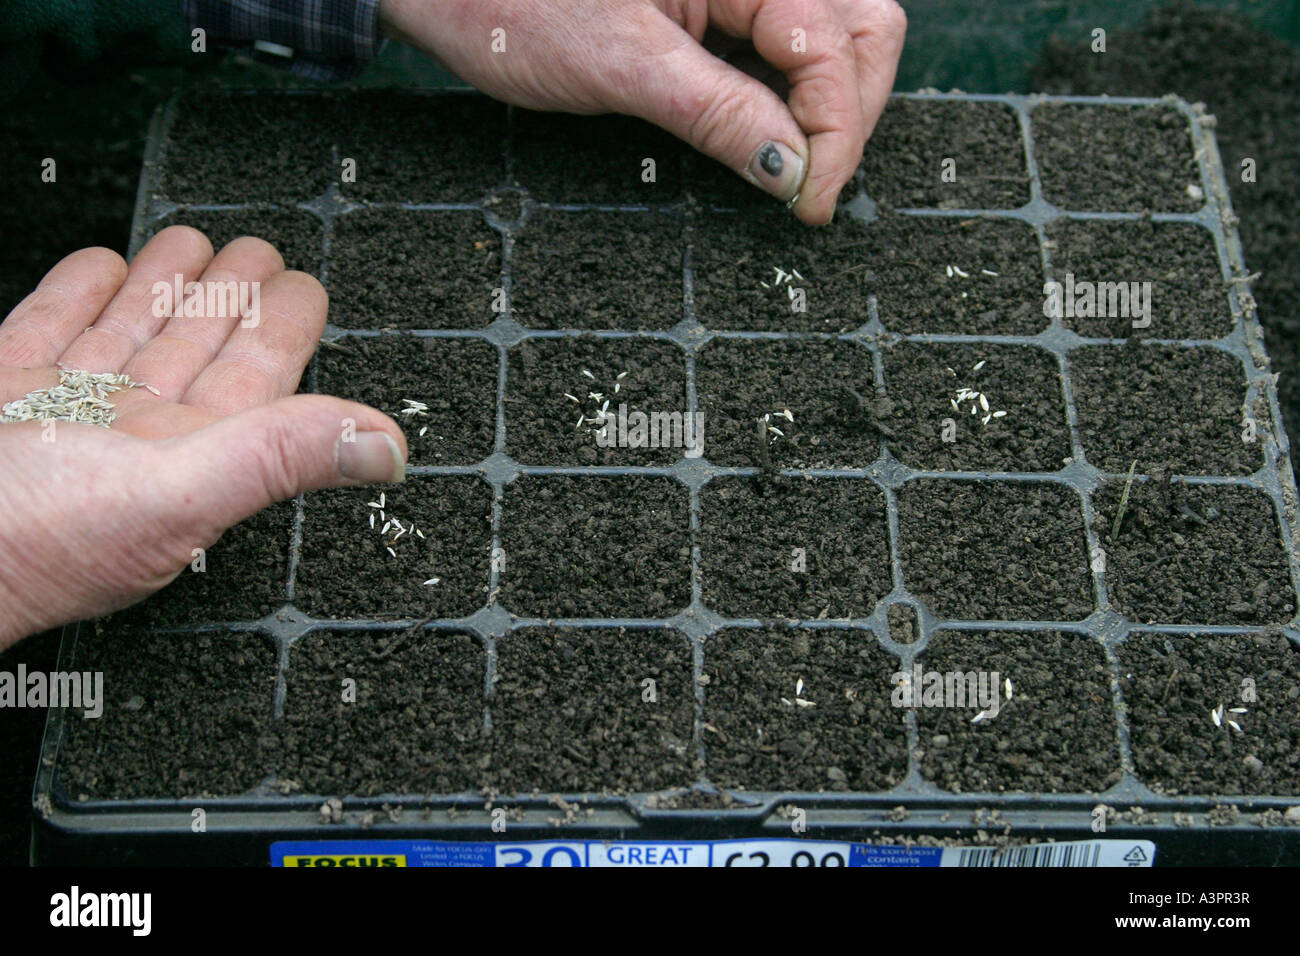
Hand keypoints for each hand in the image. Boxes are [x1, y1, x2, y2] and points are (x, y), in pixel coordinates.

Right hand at [0, 227, 406, 649]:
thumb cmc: (33, 543)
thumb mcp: (181, 492)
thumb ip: (281, 455)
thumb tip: (388, 447)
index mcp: (189, 456)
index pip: (256, 379)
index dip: (283, 329)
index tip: (305, 287)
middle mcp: (132, 434)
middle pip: (196, 346)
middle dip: (230, 295)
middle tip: (256, 250)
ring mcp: (64, 410)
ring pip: (129, 332)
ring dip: (165, 286)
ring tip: (193, 244)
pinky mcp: (1, 391)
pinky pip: (49, 330)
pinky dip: (79, 294)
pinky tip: (102, 268)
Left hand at [378, 0, 905, 223]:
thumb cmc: (513, 6)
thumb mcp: (621, 70)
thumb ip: (719, 115)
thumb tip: (794, 173)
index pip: (836, 43)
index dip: (836, 131)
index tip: (809, 203)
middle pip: (860, 28)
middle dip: (848, 114)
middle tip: (808, 191)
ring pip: (836, 31)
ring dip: (831, 103)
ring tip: (794, 170)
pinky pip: (789, 37)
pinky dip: (794, 90)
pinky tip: (772, 134)